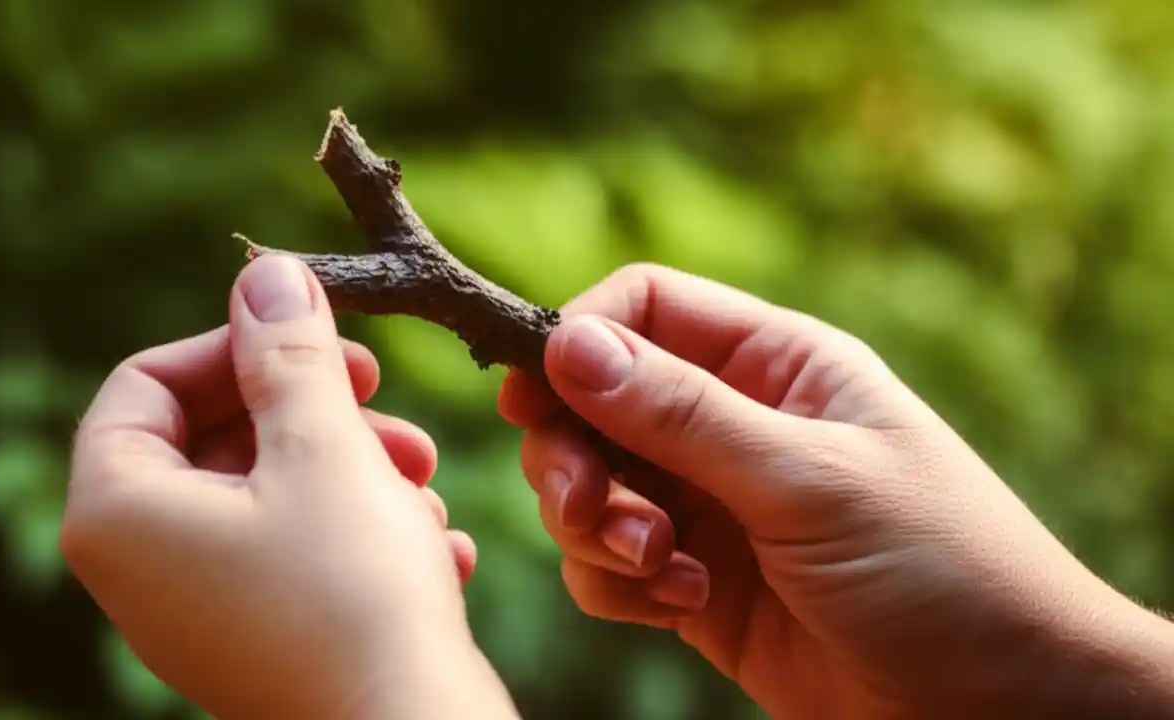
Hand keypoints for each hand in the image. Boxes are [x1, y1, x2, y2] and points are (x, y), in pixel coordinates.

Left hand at [63, 255, 514, 718]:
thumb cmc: (355, 597)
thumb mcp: (323, 449)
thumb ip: (289, 355)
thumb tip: (266, 274)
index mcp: (120, 514)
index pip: (145, 384)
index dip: (235, 344)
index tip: (318, 338)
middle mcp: (142, 569)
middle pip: (215, 438)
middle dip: (312, 412)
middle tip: (385, 402)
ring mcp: (201, 611)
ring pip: (269, 493)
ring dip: (352, 468)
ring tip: (425, 481)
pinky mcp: (261, 640)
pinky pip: (297, 553)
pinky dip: (360, 530)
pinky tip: (433, 541)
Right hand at [501, 264, 1173, 718]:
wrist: (996, 706)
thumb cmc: (938, 568)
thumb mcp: (809, 480)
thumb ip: (682, 414)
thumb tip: (568, 342)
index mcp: (776, 365)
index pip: (646, 308)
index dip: (580, 339)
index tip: (535, 395)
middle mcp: (733, 425)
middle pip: (596, 402)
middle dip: (574, 455)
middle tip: (585, 508)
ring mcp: (710, 504)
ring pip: (592, 485)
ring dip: (598, 527)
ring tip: (662, 567)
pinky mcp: (694, 581)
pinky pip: (608, 564)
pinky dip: (620, 585)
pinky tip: (685, 606)